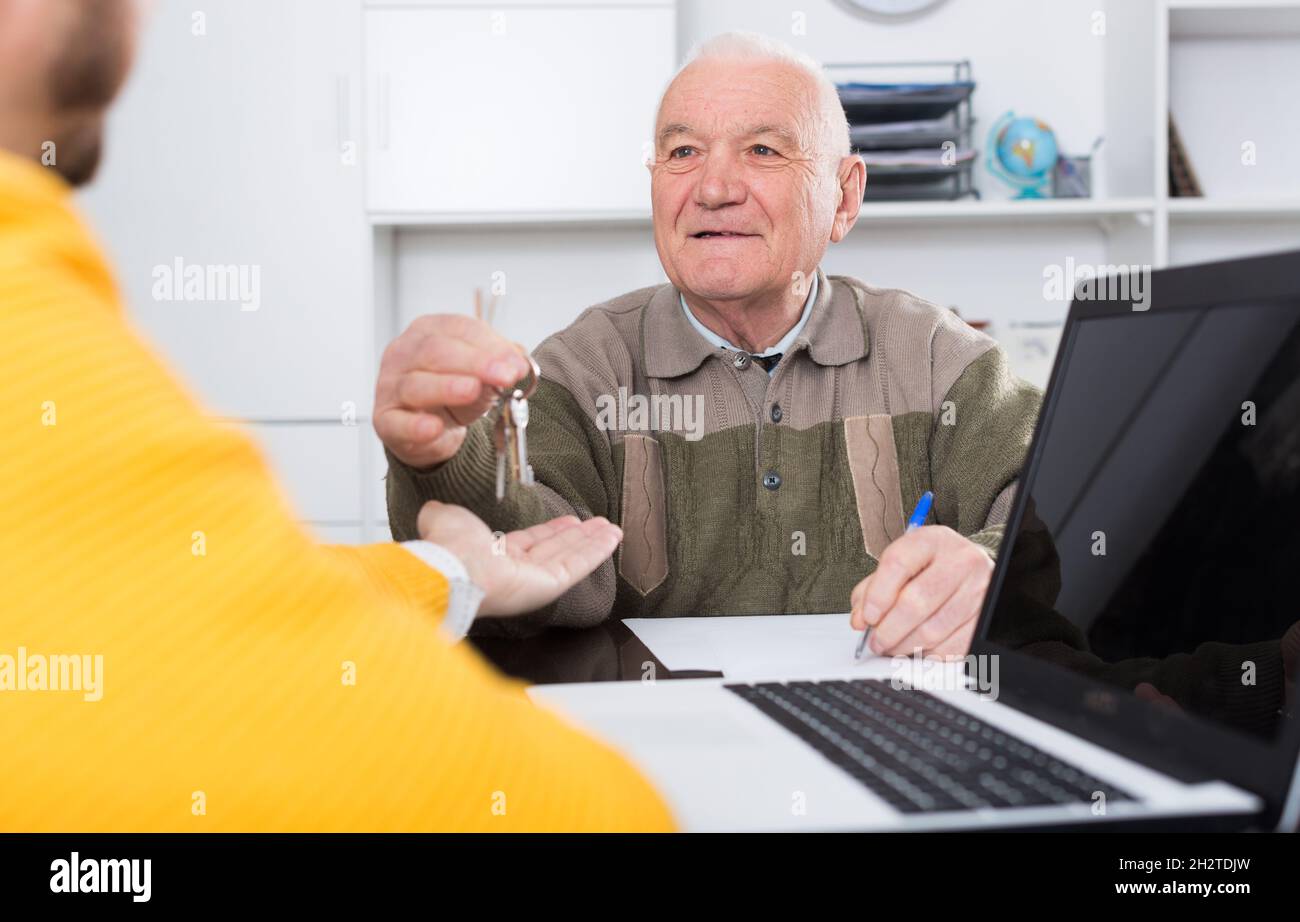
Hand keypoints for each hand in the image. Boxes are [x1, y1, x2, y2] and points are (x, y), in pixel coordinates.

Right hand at [374, 314, 532, 468]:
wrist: (431, 429)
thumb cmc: (455, 393)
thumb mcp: (483, 374)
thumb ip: (501, 365)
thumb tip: (519, 365)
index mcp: (429, 330)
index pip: (459, 329)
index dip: (490, 345)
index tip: (516, 365)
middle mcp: (404, 353)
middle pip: (435, 351)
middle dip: (475, 363)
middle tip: (505, 376)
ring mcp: (390, 386)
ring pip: (415, 384)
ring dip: (446, 387)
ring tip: (472, 390)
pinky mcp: (386, 420)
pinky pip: (397, 423)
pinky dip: (415, 426)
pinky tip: (433, 427)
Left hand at [417, 501, 621, 616]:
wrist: (452, 568)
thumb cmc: (447, 547)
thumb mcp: (444, 518)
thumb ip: (444, 514)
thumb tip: (433, 508)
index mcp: (495, 556)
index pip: (532, 543)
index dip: (553, 531)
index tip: (570, 521)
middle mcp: (517, 570)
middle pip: (556, 551)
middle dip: (579, 537)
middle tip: (599, 525)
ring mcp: (535, 580)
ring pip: (571, 558)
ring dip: (593, 543)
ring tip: (612, 529)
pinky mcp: (549, 586)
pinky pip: (577, 566)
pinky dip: (596, 551)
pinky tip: (611, 538)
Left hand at [849, 526, 992, 659]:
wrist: (969, 567)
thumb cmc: (929, 566)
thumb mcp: (900, 564)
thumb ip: (872, 588)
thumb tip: (860, 621)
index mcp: (933, 540)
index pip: (898, 564)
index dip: (877, 595)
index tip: (867, 617)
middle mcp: (960, 561)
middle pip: (916, 602)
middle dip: (888, 630)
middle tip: (876, 641)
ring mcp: (978, 589)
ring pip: (932, 630)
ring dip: (904, 646)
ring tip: (892, 646)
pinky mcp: (985, 617)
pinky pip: (950, 646)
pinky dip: (928, 653)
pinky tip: (917, 647)